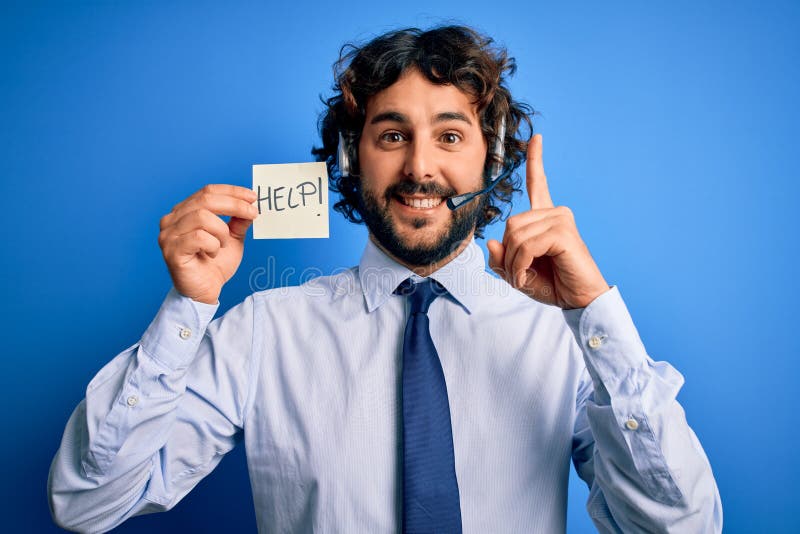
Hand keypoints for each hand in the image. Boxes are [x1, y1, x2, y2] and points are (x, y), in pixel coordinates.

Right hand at [158, 184, 257, 303]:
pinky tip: (213, 254)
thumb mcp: (232, 238)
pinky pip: (199, 237)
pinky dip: (213, 245)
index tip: (252, 196)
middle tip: (252, 214)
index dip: (232, 191)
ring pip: (202, 217)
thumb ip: (238, 221)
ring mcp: (168, 234)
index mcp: (184, 212)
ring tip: (223, 245)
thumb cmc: (215, 265)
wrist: (205, 293)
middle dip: (234, 205)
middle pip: (205, 199)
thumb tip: (248, 205)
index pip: (207, 191)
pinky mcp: (172, 250)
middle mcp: (172, 219)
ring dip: (222, 231)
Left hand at [487, 135, 609, 308]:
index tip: (537, 139)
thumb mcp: (518, 273)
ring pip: (515, 236)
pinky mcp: (563, 233)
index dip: (535, 161)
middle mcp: (556, 213)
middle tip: (520, 275)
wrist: (579, 301)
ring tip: (526, 278)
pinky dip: (520, 266)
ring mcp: (561, 220)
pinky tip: (528, 277)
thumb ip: (502, 258)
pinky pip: (526, 246)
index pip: (539, 184)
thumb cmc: (554, 285)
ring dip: (514, 264)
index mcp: (546, 217)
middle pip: (510, 224)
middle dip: (508, 255)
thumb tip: (491, 241)